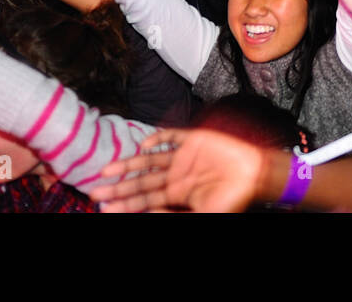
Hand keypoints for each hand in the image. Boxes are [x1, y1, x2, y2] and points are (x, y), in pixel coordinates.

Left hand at [92, 128, 269, 213]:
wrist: (256, 175)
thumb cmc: (233, 199)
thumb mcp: (202, 213)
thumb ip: (174, 214)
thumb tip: (148, 214)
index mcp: (178, 194)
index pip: (145, 201)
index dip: (125, 204)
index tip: (104, 207)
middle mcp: (177, 176)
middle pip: (142, 182)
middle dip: (119, 187)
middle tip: (95, 191)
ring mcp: (184, 158)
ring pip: (149, 161)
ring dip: (129, 165)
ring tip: (107, 170)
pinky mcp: (194, 140)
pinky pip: (171, 137)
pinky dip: (158, 139)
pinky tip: (143, 144)